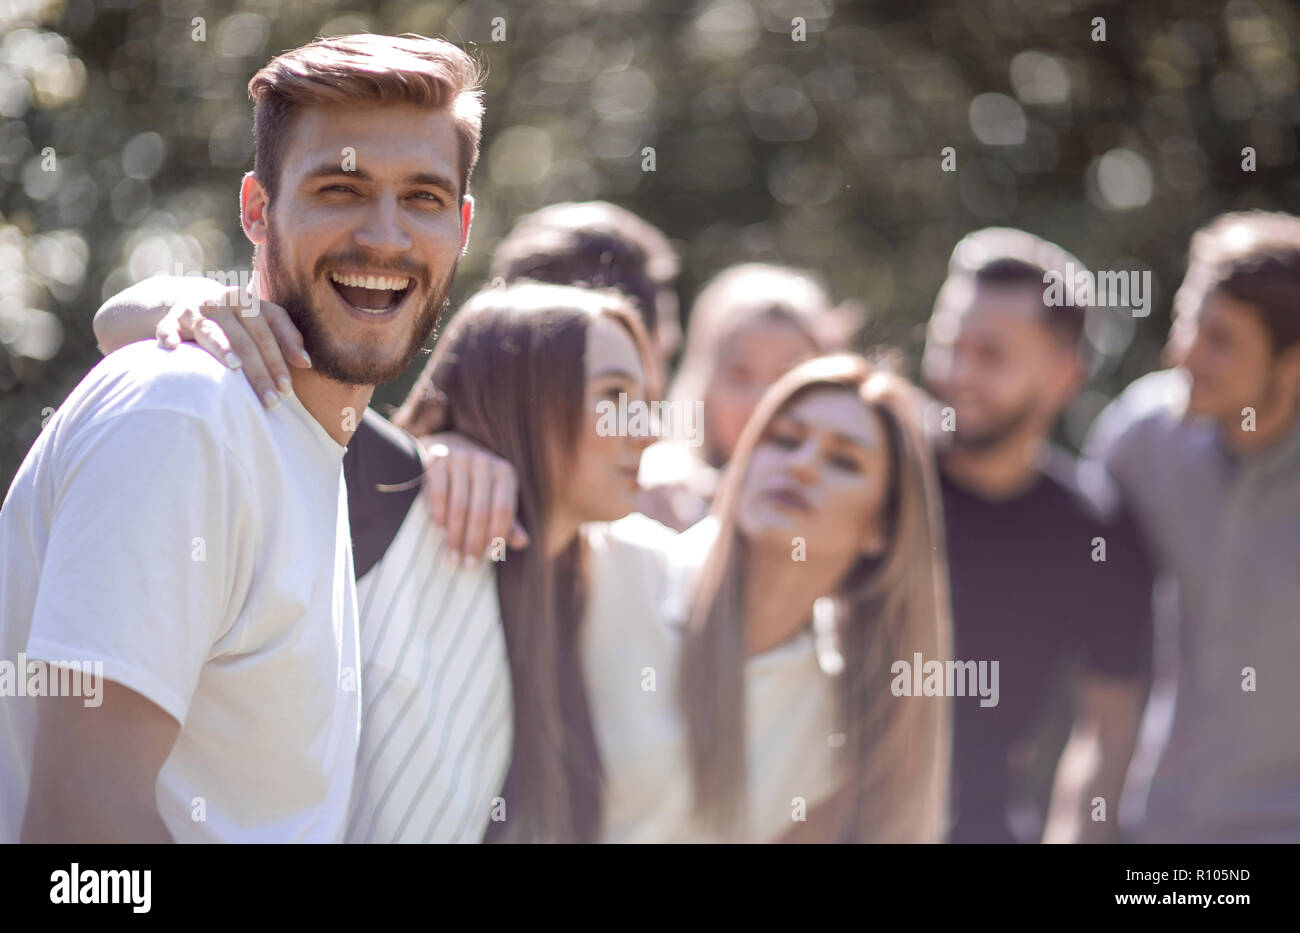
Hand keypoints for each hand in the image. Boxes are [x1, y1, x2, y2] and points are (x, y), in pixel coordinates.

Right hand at [156, 283, 311, 409]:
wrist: (196, 300)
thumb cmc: (241, 318)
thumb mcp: (265, 320)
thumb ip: (288, 337)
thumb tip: (306, 363)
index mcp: (246, 300)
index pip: (266, 333)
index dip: (278, 360)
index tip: (286, 389)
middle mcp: (220, 301)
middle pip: (243, 339)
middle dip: (258, 371)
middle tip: (269, 400)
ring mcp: (194, 310)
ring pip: (210, 332)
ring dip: (222, 348)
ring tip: (234, 367)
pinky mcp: (170, 320)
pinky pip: (167, 328)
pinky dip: (168, 336)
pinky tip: (172, 348)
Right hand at [423, 433, 528, 564]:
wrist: (450, 449)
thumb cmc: (478, 483)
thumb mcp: (496, 498)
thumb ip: (508, 521)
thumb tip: (523, 543)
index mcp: (505, 473)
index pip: (504, 510)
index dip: (497, 535)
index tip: (488, 557)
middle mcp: (485, 462)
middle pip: (481, 511)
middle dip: (473, 542)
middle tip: (467, 564)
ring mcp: (461, 458)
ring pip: (459, 506)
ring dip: (455, 536)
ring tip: (452, 556)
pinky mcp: (438, 459)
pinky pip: (439, 494)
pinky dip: (439, 517)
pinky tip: (440, 534)